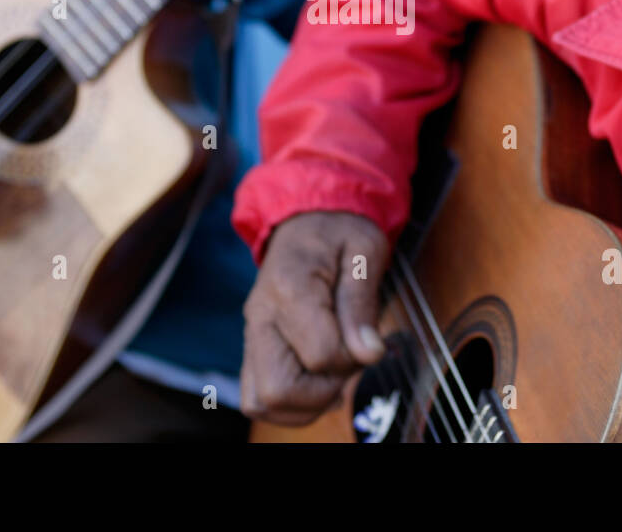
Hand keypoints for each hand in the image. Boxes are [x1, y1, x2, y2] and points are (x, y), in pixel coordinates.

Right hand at [241, 210, 389, 424]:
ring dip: (306, 402)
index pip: (321, 356)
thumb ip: (363, 304)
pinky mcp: (253, 347)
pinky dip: (290, 403)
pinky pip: (257, 397)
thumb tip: (369, 354)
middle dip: (323, 391)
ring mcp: (252, 334)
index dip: (353, 357)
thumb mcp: (364, 251)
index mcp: (290, 288)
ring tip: (331, 370)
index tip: (366, 337)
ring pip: (261, 402)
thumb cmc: (339, 232)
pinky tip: (316, 378)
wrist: (306, 219)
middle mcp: (261, 316)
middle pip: (278, 391)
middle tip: (346, 361)